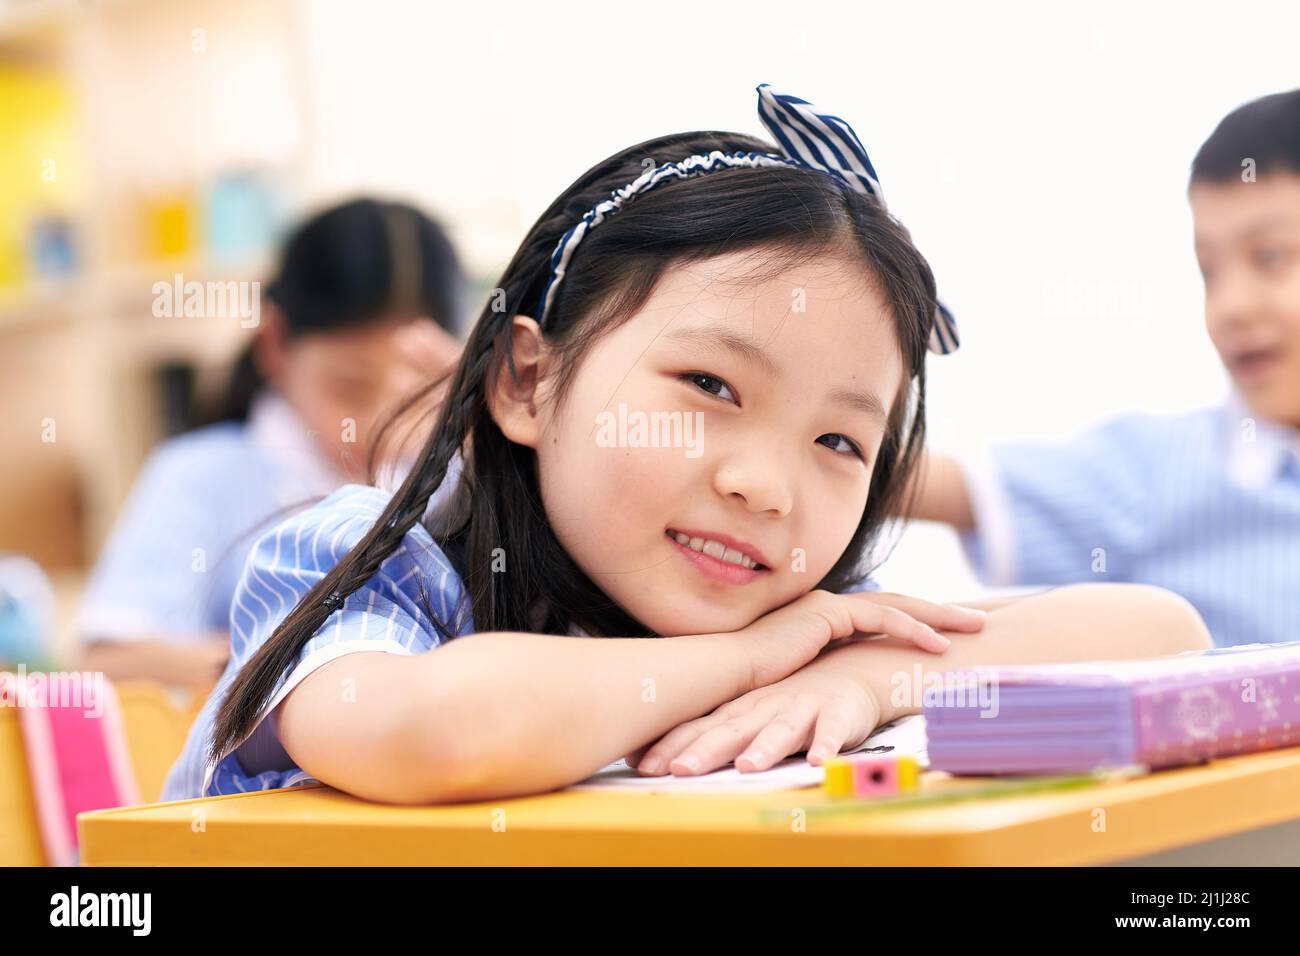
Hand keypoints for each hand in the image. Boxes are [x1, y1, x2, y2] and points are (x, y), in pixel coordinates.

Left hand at [626, 663, 881, 775]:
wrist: (844, 670)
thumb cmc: (787, 699)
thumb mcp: (747, 715)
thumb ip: (711, 734)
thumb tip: (660, 756)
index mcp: (740, 711)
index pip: (700, 729)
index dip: (672, 746)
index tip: (642, 765)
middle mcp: (765, 708)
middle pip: (733, 731)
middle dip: (706, 751)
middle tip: (681, 770)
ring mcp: (801, 709)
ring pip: (782, 730)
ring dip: (765, 748)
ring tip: (749, 766)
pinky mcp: (837, 713)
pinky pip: (832, 731)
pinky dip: (827, 744)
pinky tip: (820, 760)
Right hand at [733, 588, 983, 692]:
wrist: (725, 673)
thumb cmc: (754, 686)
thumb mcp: (802, 681)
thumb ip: (826, 680)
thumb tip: (852, 700)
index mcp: (824, 621)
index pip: (881, 617)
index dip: (917, 624)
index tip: (948, 634)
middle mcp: (830, 607)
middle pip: (897, 605)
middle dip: (940, 612)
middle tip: (977, 621)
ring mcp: (830, 605)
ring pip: (897, 605)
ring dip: (938, 616)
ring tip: (972, 628)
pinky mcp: (829, 612)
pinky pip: (882, 617)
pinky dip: (913, 628)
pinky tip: (938, 644)